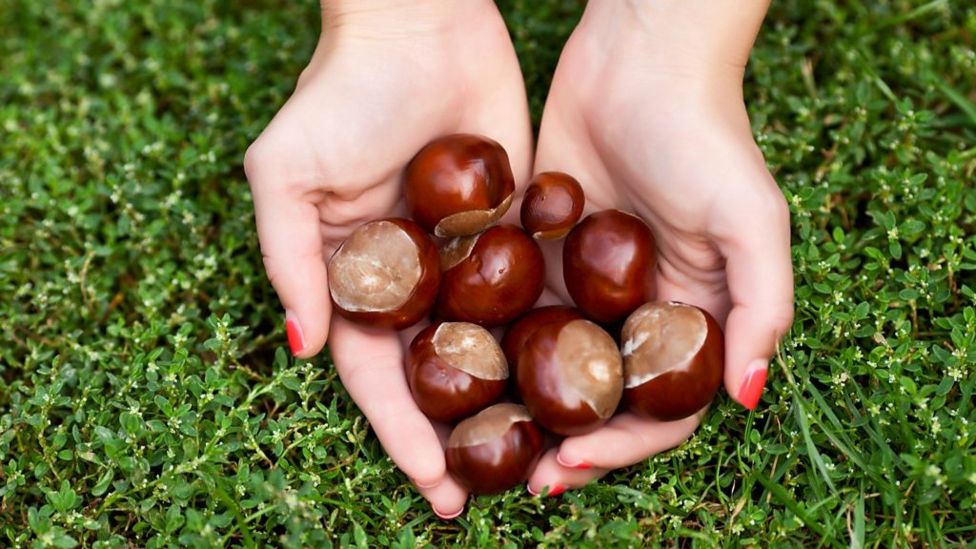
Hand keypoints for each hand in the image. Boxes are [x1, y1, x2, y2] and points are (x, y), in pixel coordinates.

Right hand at [243, 0, 532, 516]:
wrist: (420, 23)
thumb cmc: (340, 93)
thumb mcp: (286, 175)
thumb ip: (290, 261)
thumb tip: (304, 350)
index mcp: (357, 282)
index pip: (379, 375)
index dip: (401, 431)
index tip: (432, 483)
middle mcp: (414, 282)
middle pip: (438, 377)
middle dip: (457, 437)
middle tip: (485, 497)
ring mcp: (466, 260)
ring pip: (489, 348)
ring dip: (507, 404)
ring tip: (540, 459)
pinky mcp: (516, 230)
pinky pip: (530, 294)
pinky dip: (546, 340)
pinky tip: (575, 383)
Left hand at [525, 1, 793, 494]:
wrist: (637, 58)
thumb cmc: (705, 136)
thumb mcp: (753, 220)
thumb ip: (762, 307)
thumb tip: (748, 398)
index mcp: (688, 319)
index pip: (660, 407)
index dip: (623, 445)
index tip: (573, 462)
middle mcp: (635, 311)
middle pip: (599, 398)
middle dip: (565, 441)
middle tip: (520, 475)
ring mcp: (584, 284)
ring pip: (550, 364)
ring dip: (521, 405)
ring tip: (480, 438)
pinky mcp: (538, 251)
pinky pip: (511, 308)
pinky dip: (490, 342)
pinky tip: (455, 368)